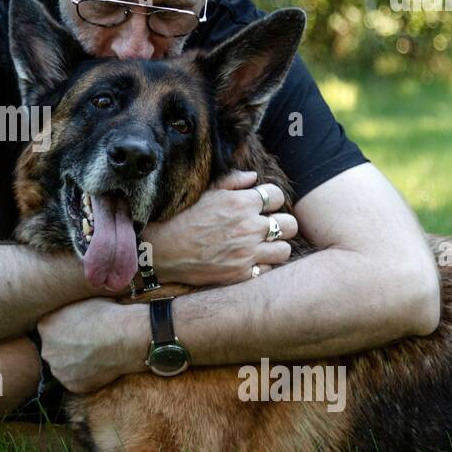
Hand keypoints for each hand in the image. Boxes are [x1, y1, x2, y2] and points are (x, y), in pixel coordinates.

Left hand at [36, 297, 144, 393]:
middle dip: (68, 348)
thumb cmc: (106, 315)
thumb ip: (67, 312)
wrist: (126, 337)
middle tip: (88, 343)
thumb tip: (70, 315)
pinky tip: (100, 365)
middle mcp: (47, 350)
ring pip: (64, 367)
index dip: (66, 329)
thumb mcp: (81, 303)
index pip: (50, 330)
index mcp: (45, 326)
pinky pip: (77, 381)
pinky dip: (87, 376)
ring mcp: (59, 370)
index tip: (80, 330)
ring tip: (96, 354)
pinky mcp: (73, 385)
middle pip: (54, 350)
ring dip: (76, 363)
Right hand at [140, 169, 297, 286]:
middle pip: (290, 224)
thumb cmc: (181, 217)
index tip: (263, 205)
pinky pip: (268, 270)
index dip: (271, 200)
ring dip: (276, 246)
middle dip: (281, 223)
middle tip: (268, 227)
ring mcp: (247, 252)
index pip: (277, 196)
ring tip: (263, 245)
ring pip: (284, 249)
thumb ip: (232, 181)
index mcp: (241, 203)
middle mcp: (249, 227)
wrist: (161, 249)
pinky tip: (249, 260)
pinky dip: (262, 265)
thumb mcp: (205, 192)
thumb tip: (254, 177)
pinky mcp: (241, 274)